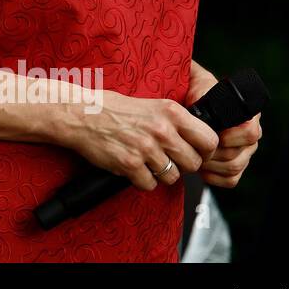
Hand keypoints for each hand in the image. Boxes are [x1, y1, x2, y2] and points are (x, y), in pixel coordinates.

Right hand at [57, 89, 219, 190]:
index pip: (209, 140)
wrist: (79, 113)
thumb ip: (174, 120)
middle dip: (183, 166)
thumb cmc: (112, 108)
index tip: (196, 153)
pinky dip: (142, 180)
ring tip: (146, 162)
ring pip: (172, 177)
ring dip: (161, 175)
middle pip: (193, 163)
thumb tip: (196, 139)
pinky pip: (149, 185)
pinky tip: (132, 167)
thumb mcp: (151, 104)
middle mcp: (162, 130)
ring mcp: (146, 148)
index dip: (205, 151)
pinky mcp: (129, 164)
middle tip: (168, 160)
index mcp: (171, 112)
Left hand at [186, 60, 261, 188]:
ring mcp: (244, 152)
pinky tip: (200, 167)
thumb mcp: (197, 84)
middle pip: (239, 154)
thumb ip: (201, 89)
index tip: (212, 135)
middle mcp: (250, 135)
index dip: (231, 137)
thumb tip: (200, 102)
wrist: (187, 104)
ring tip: (193, 155)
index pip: (250, 132)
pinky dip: (213, 176)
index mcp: (247, 115)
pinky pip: (230, 180)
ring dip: (211, 165)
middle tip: (193, 147)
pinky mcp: (234, 166)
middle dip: (213, 153)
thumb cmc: (195, 91)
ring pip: (234, 168)